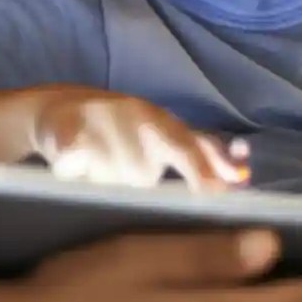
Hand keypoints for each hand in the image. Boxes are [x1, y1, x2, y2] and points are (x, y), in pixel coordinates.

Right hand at [30, 88, 247, 189]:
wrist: (60, 109)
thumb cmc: (123, 131)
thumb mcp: (166, 135)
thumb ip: (204, 154)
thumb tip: (241, 178)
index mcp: (162, 122)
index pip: (188, 147)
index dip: (202, 169)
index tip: (215, 191)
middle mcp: (134, 117)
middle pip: (143, 176)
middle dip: (132, 183)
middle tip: (120, 174)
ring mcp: (99, 120)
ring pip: (109, 179)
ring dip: (104, 182)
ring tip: (94, 168)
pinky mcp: (64, 130)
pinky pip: (73, 162)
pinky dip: (72, 167)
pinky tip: (70, 163)